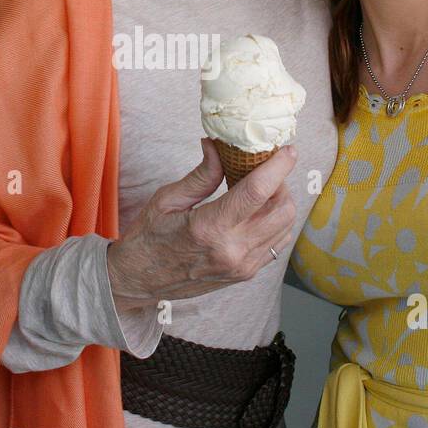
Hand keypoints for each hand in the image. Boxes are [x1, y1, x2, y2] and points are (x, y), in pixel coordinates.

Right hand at [107, 138, 298, 311]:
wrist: (139, 281)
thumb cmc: (148, 239)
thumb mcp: (167, 200)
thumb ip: (201, 174)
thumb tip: (218, 146)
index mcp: (209, 229)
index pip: (258, 192)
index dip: (279, 167)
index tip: (288, 150)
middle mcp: (232, 251)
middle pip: (282, 209)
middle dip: (281, 183)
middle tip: (265, 170)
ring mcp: (242, 266)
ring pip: (285, 226)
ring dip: (280, 202)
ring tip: (261, 189)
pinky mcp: (245, 274)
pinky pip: (277, 243)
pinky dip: (275, 222)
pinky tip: (256, 211)